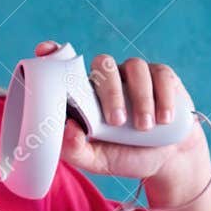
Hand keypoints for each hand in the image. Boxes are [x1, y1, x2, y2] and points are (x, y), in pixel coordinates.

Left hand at [39, 41, 210, 203]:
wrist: (165, 160)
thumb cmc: (124, 155)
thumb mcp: (96, 160)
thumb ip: (75, 150)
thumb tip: (67, 127)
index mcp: (85, 92)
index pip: (66, 65)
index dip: (54, 52)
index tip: (44, 50)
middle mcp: (108, 77)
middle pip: (104, 65)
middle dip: (110, 92)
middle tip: (117, 122)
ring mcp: (135, 74)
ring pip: (135, 67)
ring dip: (141, 97)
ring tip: (144, 127)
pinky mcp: (162, 77)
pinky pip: (161, 75)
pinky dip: (163, 95)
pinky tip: (164, 118)